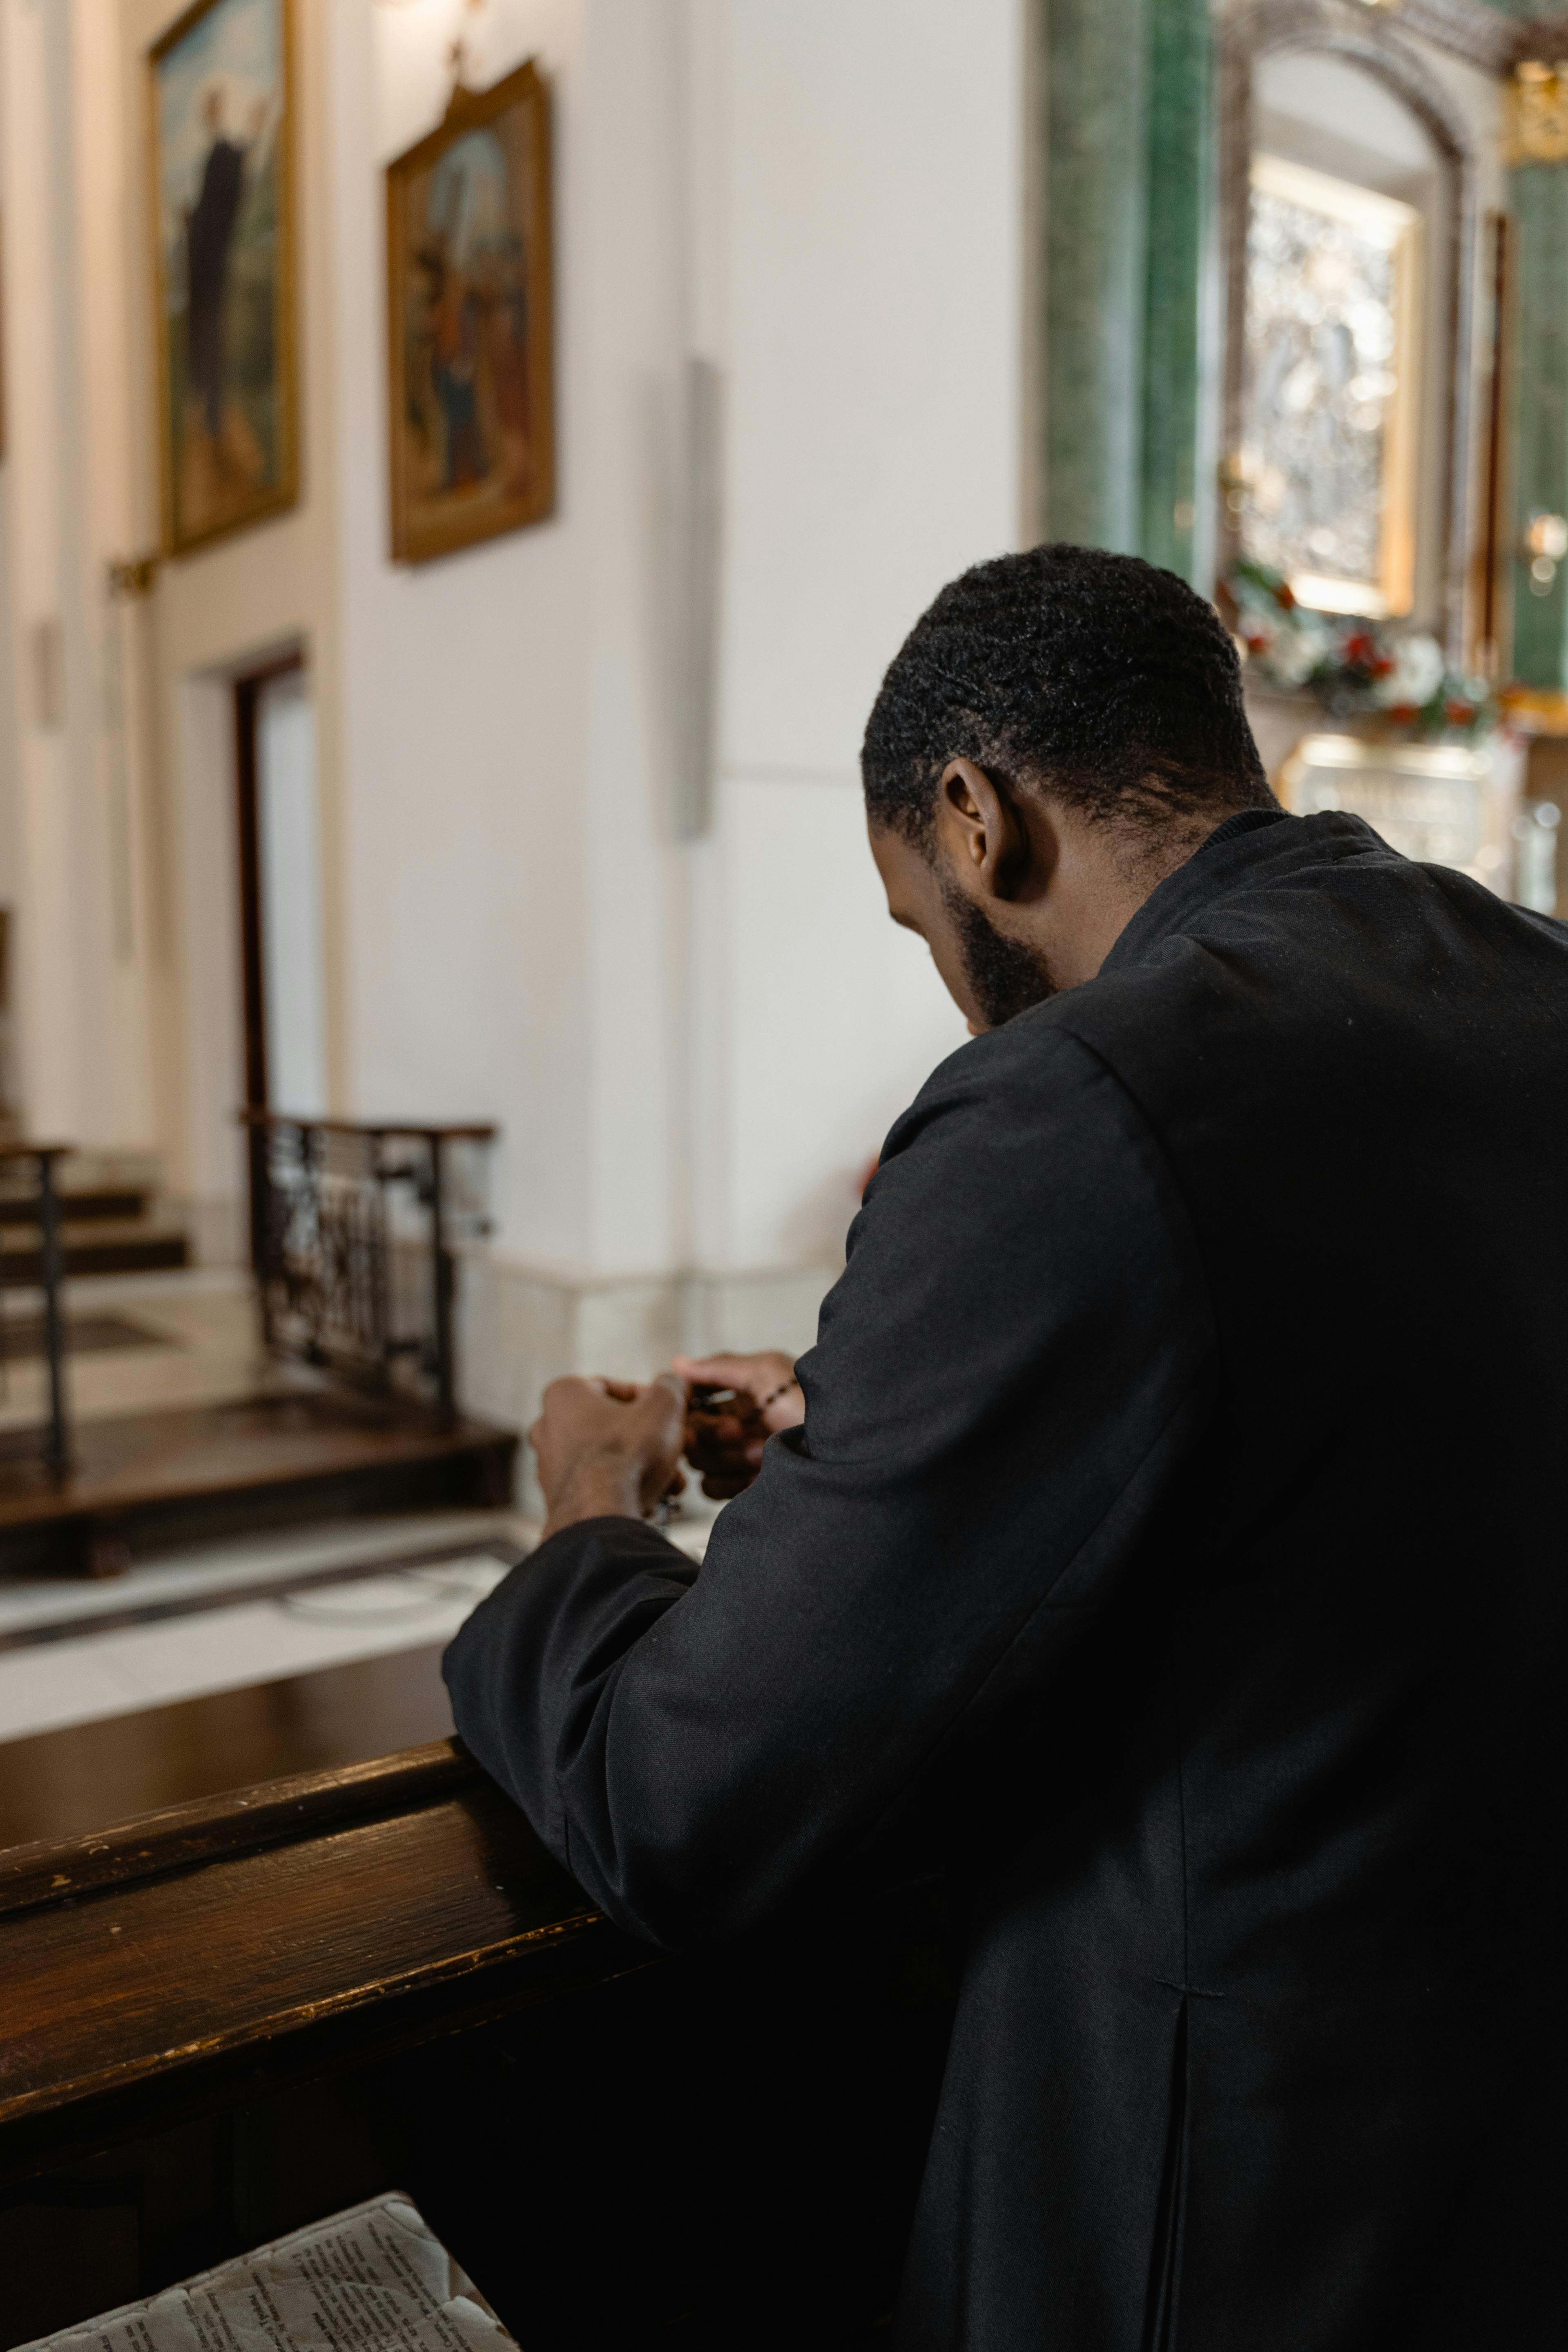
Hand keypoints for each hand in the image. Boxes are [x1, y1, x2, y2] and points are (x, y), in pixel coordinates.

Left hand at [532, 1375, 686, 1538]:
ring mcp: (550, 1465)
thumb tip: (672, 1382)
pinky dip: (624, 1486)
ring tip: (672, 1478)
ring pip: (609, 1456)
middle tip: (675, 1447)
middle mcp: (547, 1427)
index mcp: (563, 1394)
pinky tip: (651, 1496)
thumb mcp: (662, 1406)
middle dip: (649, 1438)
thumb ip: (669, 1386)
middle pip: (613, 1425)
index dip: (649, 1400)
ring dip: (643, 1464)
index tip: (669, 1414)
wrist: (601, 1516)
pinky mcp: (559, 1496)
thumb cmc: (626, 1454)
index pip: (615, 1388)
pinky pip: (598, 1483)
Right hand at [672, 1350, 803, 1499]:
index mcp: (747, 1391)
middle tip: (738, 1431)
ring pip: (701, 1460)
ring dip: (725, 1457)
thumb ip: (721, 1367)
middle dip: (712, 1432)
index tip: (693, 1406)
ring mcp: (744, 1456)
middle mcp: (743, 1422)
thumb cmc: (815, 1406)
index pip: (697, 1395)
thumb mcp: (769, 1372)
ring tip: (759, 1453)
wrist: (844, 1455)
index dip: (690, 1403)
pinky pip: (713, 1487)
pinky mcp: (748, 1486)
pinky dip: (729, 1481)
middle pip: (694, 1430)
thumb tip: (678, 1363)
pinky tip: (756, 1474)